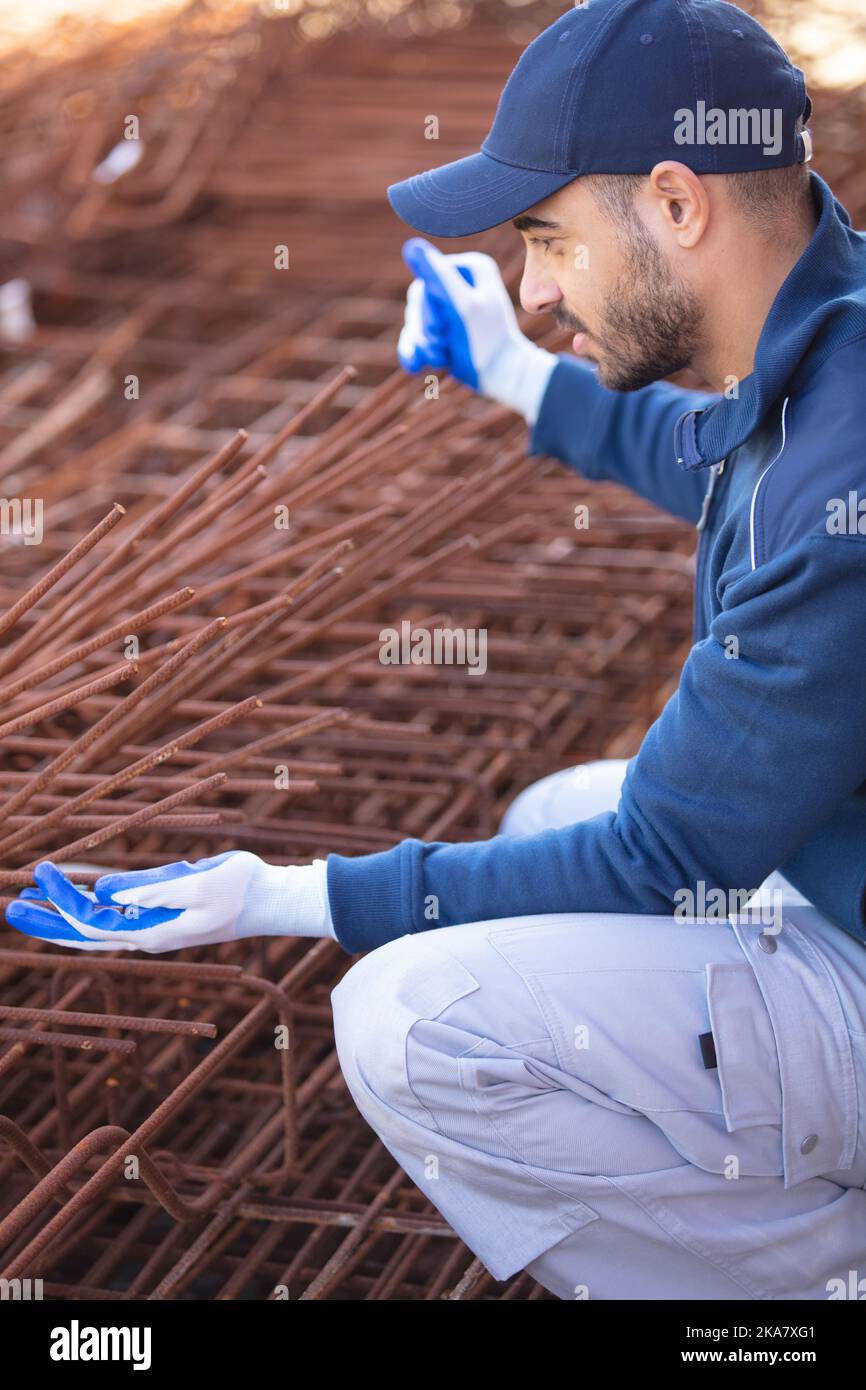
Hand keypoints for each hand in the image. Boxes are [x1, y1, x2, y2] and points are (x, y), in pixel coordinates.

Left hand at [6, 852, 333, 952]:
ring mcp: (153, 927)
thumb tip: (105, 893)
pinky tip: (75, 896)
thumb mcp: (199, 884)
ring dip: (63, 913)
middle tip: (12, 906)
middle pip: (84, 933)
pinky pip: (115, 916)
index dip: (63, 898)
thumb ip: (152, 889)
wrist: (272, 901)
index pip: (92, 920)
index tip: (41, 872)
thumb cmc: (242, 889)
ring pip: (96, 926)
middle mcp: (146, 935)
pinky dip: (90, 907)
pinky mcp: (162, 917)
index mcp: (152, 931)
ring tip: (32, 899)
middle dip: (47, 920)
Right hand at [396, 237, 556, 423]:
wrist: (504, 379)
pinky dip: (415, 351)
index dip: (426, 308)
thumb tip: (411, 245)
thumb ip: (437, 276)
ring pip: (417, 322)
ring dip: (423, 343)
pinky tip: (416, 366)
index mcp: (471, 268)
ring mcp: (453, 308)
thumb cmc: (487, 342)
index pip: (427, 280)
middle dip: (425, 329)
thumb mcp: (461, 307)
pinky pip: (418, 336)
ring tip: (440, 359)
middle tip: (442, 346)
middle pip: (420, 303)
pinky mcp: (447, 329)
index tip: (443, 326)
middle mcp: (462, 282)